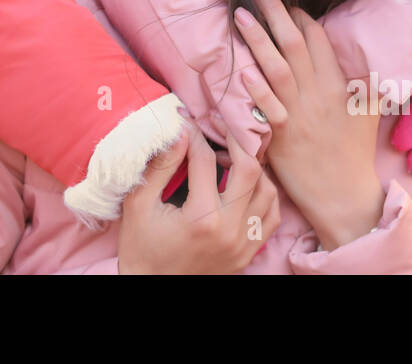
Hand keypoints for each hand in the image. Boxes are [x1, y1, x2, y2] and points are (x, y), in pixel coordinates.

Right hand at [117, 116, 279, 273]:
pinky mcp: (248, 253)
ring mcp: (244, 244)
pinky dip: (264, 195)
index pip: (206, 160)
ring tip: (232, 156)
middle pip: (250, 169)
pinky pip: (271, 216)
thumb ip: (161, 166)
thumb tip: (179, 131)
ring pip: (267, 191)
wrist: (152, 290)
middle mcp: (230, 230)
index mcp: (202, 218)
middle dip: (235, 141)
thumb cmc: (141, 248)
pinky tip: (246, 185)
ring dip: (253, 168)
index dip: (195, 134)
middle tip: (220, 128)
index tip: (187, 123)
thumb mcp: (139, 204)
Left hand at [235, 0, 383, 250]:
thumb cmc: (353, 152)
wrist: (345, 195)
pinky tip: (244, 71)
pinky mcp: (283, 137)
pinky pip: (269, 109)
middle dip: (274, 10)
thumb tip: (359, 54)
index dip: (298, 15)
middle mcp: (319, 94)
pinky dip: (258, 89)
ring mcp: (300, 114)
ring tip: (240, 13)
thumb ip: (360, 80)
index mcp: (339, 84)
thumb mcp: (365, 111)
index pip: (318, 39)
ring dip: (258, 39)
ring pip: (278, 68)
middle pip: (294, 43)